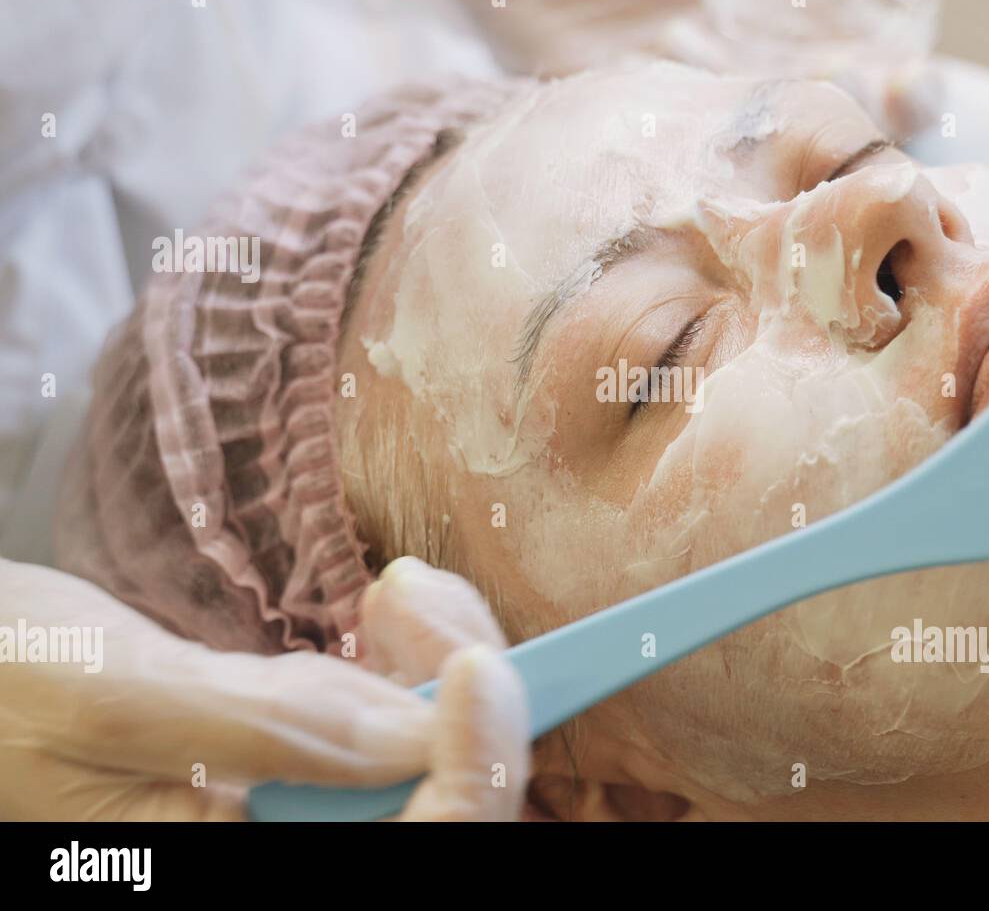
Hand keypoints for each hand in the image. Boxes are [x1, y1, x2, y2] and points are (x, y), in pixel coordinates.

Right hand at [0, 557, 527, 819]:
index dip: (472, 770)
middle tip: (418, 596)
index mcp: (231, 865)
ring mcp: (297, 808)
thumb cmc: (0, 685)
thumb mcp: (116, 706)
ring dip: (445, 664)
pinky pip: (395, 724)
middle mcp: (284, 845)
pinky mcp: (299, 758)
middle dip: (465, 694)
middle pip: (446, 800)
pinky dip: (413, 660)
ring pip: (433, 754)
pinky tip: (389, 611)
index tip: (473, 667)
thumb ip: (266, 730)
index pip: (419, 847)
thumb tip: (415, 738)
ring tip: (400, 592)